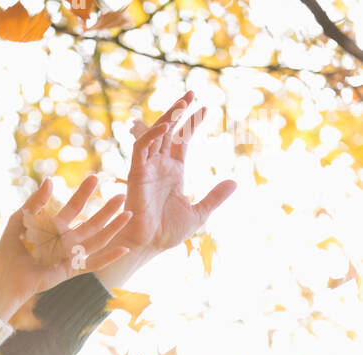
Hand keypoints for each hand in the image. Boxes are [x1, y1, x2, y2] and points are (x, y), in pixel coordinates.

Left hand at [0, 176, 131, 322]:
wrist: (8, 274)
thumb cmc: (10, 248)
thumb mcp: (21, 218)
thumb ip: (36, 201)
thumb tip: (50, 180)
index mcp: (55, 226)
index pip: (75, 206)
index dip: (84, 192)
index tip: (95, 177)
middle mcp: (66, 240)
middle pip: (92, 222)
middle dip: (107, 209)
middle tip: (121, 195)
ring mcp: (70, 255)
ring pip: (98, 239)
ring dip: (113, 227)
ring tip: (128, 214)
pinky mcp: (72, 269)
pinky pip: (94, 264)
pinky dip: (109, 258)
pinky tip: (124, 249)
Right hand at [96, 92, 237, 287]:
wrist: (148, 246)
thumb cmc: (168, 234)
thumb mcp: (199, 213)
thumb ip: (215, 197)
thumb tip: (235, 182)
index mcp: (173, 173)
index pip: (182, 140)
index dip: (192, 123)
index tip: (206, 108)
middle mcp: (159, 166)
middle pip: (169, 130)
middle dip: (179, 111)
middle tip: (192, 92)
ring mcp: (147, 168)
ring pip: (155, 134)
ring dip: (167, 117)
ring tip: (183, 103)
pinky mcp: (136, 173)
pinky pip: (141, 148)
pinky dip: (152, 135)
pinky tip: (167, 127)